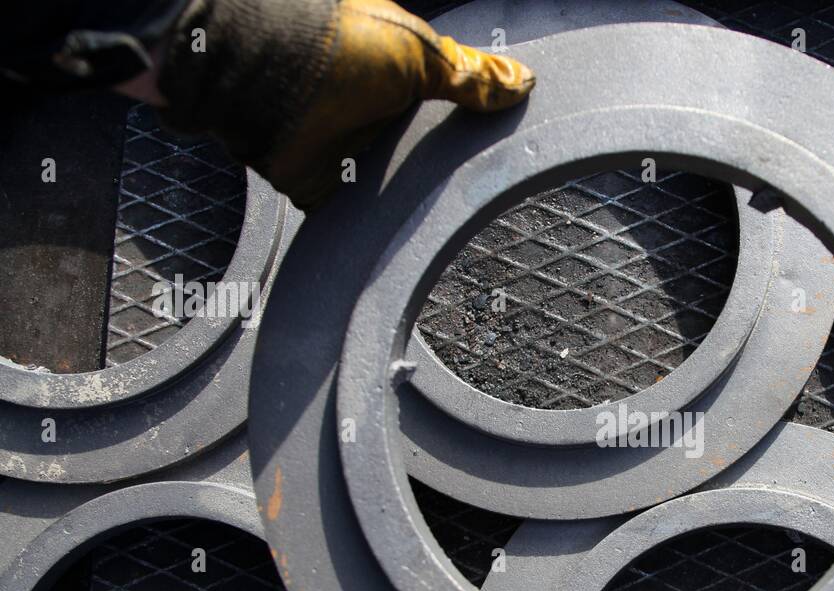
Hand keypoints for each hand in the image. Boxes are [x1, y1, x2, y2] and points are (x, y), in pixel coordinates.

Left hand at [156, 0, 534, 209]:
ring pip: (391, 189)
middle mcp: (372, 113)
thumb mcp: (419, 53)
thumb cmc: (332, 44)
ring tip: (457, 231)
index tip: (507, 148)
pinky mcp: (320, 188)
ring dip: (410, 207)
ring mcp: (345, 152)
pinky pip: (352, 219)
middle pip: (422, 155)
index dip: (474, 126)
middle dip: (445, 174)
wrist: (251, 70)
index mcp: (397, 74)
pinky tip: (403, 246)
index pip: (446, 107)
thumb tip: (526, 80)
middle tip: (487, 198)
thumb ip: (472, 75)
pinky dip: (371, 232)